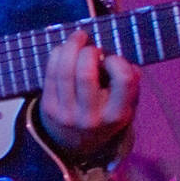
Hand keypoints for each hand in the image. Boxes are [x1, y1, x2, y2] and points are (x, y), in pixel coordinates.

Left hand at [39, 29, 138, 160]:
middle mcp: (91, 117)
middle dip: (89, 51)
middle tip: (91, 48)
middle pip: (86, 73)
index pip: (123, 80)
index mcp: (116, 115)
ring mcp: (67, 113)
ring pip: (65, 70)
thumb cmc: (104, 113)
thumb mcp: (125, 105)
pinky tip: (64, 49)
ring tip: (79, 37)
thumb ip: (130, 84)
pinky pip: (51, 73)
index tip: (111, 60)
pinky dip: (58, 54)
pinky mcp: (49, 108)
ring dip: (72, 46)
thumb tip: (127, 64)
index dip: (117, 61)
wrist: (75, 142)